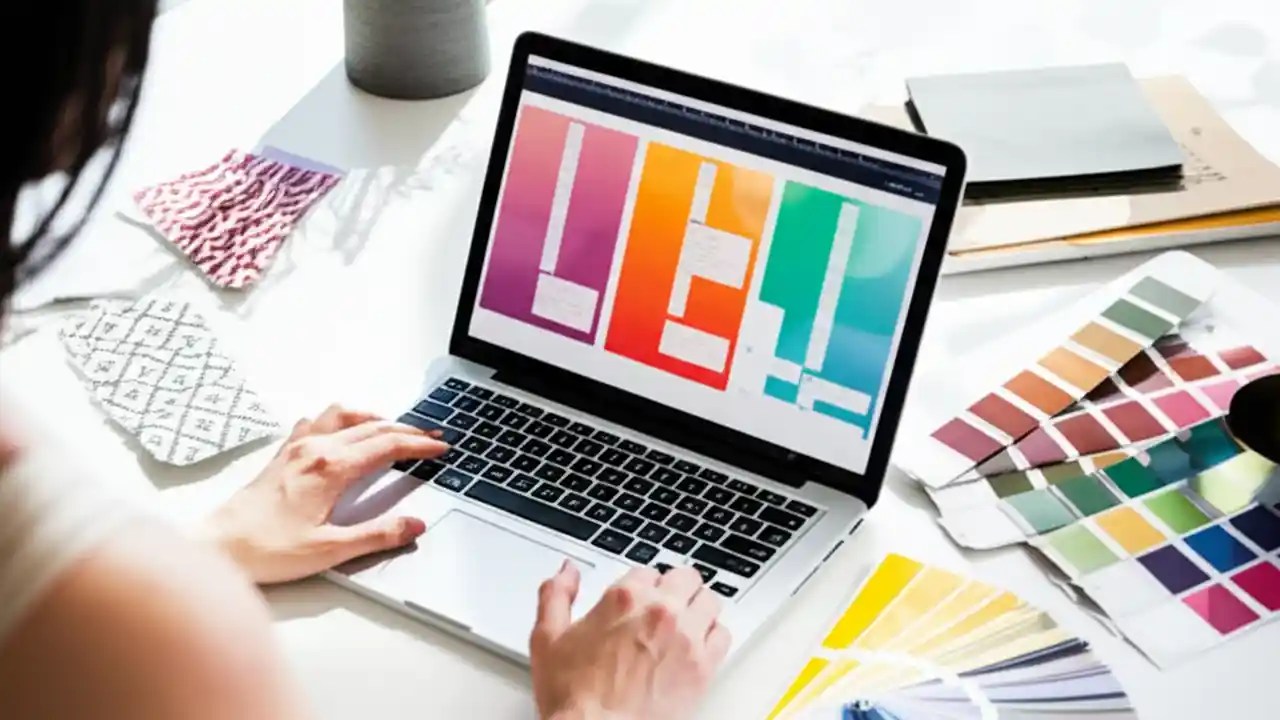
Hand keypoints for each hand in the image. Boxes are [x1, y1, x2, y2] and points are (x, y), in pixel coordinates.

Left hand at [202, 404, 447, 583]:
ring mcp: (296, 449)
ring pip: (343, 416)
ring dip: (373, 419)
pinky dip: (338, 420)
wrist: (218, 548)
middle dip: (406, 431)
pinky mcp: (282, 456)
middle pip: (372, 427)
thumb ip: (377, 535)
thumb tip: (413, 525)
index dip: (419, 446)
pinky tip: (340, 431)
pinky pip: (315, 423)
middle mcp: (315, 451)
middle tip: (430, 438)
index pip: (387, 446)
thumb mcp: (330, 550)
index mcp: (331, 470)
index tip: (439, 448)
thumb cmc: (266, 550)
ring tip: (391, 429)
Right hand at [530, 562, 730, 719]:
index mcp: (624, 599)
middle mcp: (660, 612)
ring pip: (709, 600)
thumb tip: (568, 571)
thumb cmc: (574, 697)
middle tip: (664, 605)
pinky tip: (699, 643)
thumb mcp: (547, 638)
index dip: (641, 585)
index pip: (646, 571)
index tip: (637, 599)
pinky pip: (723, 635)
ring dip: (697, 606)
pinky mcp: (704, 667)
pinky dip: (713, 634)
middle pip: (684, 577)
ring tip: (685, 620)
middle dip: (674, 587)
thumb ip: (556, 595)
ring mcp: (687, 638)